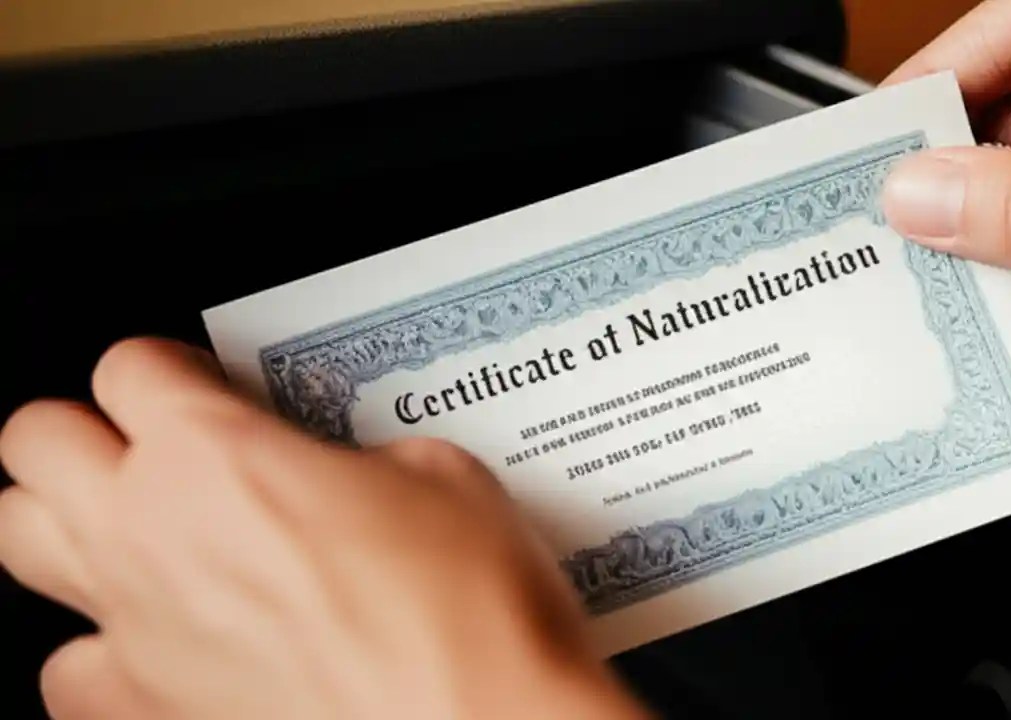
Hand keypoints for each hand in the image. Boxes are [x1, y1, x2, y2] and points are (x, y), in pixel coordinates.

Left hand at [0, 338, 647, 719]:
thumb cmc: (468, 612)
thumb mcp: (441, 476)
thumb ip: (359, 456)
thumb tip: (347, 472)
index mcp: (216, 452)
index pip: (128, 368)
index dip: (167, 368)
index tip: (198, 383)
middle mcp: (147, 532)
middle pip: (36, 439)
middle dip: (86, 429)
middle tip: (155, 444)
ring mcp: (131, 630)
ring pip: (18, 539)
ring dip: (71, 521)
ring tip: (143, 530)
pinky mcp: (142, 714)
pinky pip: (70, 669)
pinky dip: (104, 648)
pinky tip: (168, 645)